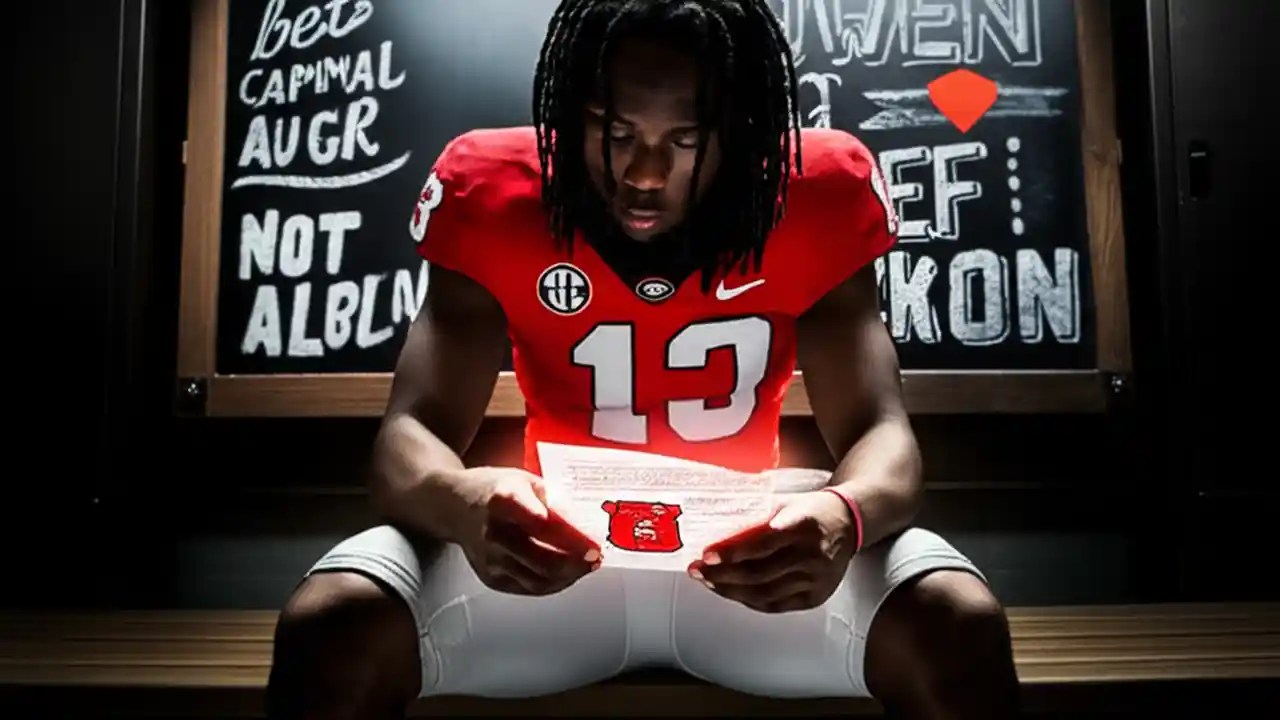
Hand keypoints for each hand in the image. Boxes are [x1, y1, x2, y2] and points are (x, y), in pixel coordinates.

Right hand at [454, 467, 600, 595]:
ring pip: (539, 579)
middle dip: (576, 563)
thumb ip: (555, 502)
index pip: (543, 524)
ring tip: (586, 565)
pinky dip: (553, 583)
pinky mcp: (491, 577)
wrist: (454, 505)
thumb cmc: (494, 489)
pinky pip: (529, 587)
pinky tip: (567, 573)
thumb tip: (584, 528)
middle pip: (543, 560)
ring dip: (569, 576)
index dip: (573, 537)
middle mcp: (493, 533)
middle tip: (596, 557)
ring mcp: (490, 559)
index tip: (595, 542)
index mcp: (503, 500)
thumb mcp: (528, 481)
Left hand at [688, 490, 856, 612]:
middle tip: (696, 570)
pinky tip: (731, 592)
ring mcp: (816, 580)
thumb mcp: (787, 502)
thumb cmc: (812, 510)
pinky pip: (776, 605)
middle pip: (760, 573)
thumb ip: (758, 516)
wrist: (850, 524)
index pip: (764, 543)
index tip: (707, 555)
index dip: (733, 552)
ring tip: (707, 582)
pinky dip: (749, 600)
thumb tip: (718, 530)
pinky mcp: (815, 597)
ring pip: (765, 593)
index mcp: (806, 525)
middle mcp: (814, 555)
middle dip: (722, 575)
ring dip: (730, 590)